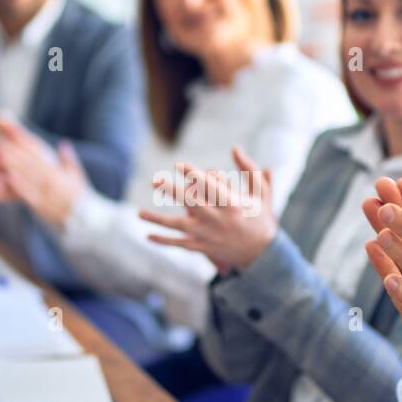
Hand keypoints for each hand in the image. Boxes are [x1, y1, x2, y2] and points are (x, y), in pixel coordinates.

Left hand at [0, 115, 87, 225]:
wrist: (88, 221)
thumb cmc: (80, 198)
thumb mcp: (77, 176)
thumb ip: (69, 159)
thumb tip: (65, 144)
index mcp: (54, 168)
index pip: (35, 148)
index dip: (18, 135)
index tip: (3, 124)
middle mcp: (49, 176)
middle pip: (25, 158)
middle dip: (6, 148)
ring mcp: (45, 190)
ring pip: (25, 173)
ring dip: (8, 162)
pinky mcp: (41, 205)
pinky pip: (27, 193)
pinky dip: (17, 184)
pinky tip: (7, 176)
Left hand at [137, 147, 277, 273]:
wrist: (263, 254)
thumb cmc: (261, 217)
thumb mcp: (261, 191)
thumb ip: (249, 169)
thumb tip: (235, 147)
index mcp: (231, 203)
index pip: (208, 186)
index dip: (193, 174)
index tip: (179, 164)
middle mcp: (217, 219)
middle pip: (189, 203)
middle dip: (171, 191)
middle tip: (154, 180)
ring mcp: (208, 235)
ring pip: (178, 226)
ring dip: (157, 220)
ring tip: (139, 213)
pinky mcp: (203, 247)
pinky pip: (180, 244)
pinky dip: (164, 241)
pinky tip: (148, 235)